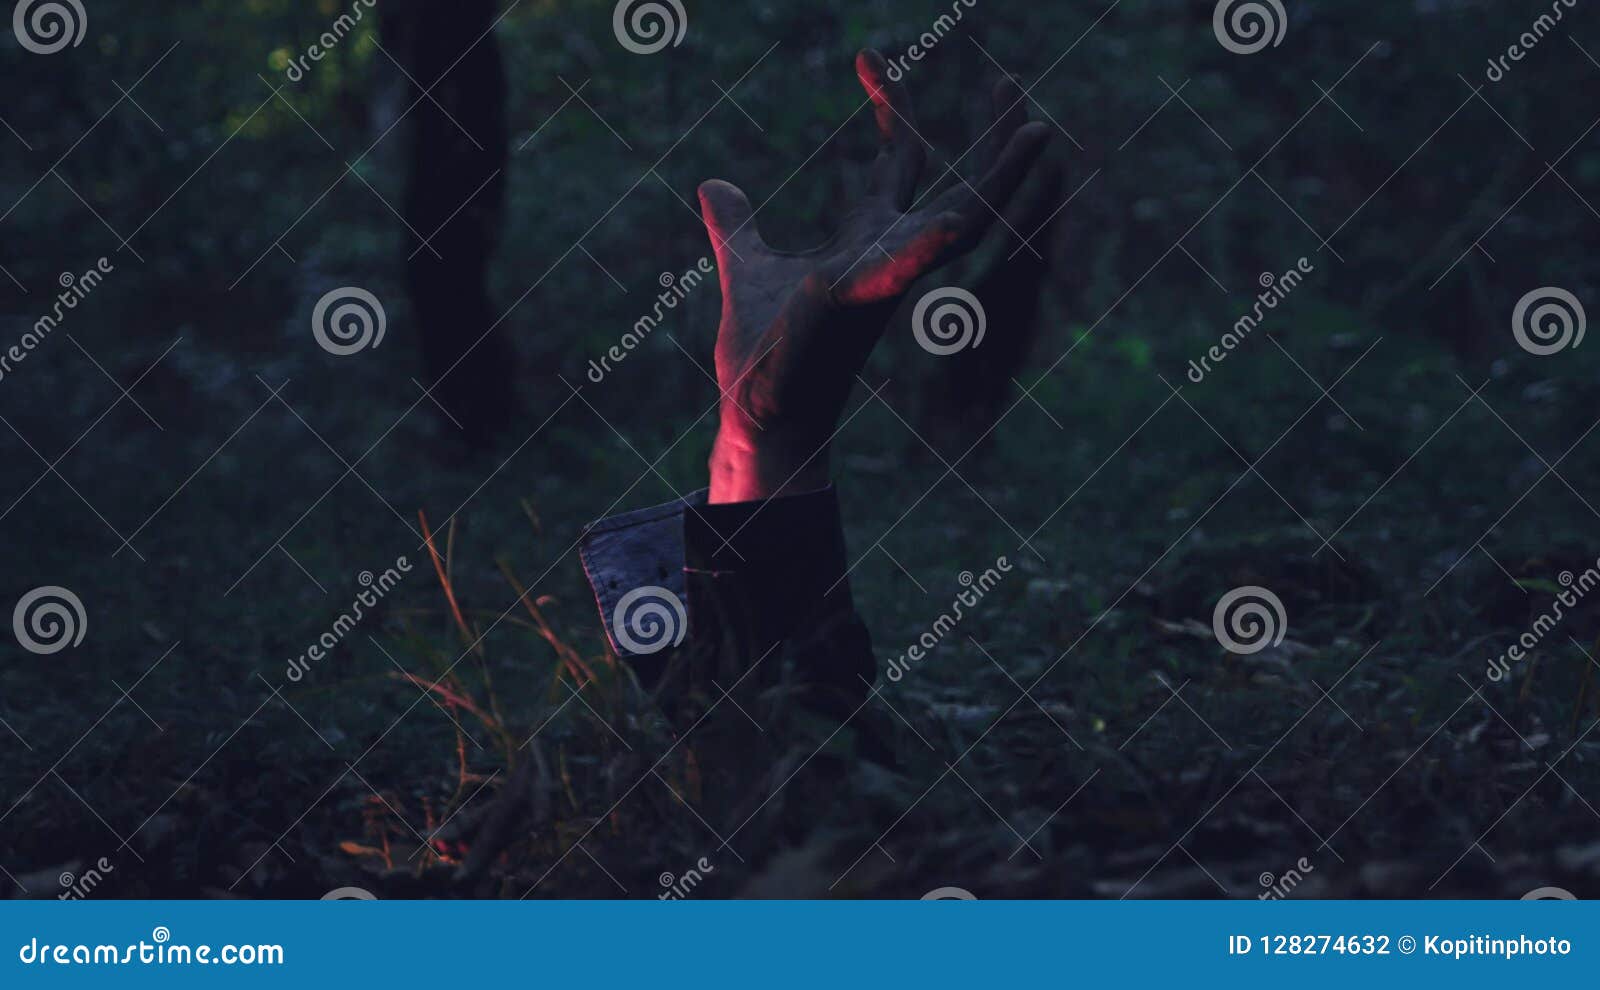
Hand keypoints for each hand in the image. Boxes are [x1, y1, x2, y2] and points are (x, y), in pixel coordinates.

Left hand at [697, 49, 1050, 502]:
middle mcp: (892, 254)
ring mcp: (888, 274)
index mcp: (868, 240)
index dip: (890, 105)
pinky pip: (920, 262)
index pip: (896, 161)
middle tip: (1012, 86)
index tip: (868, 54)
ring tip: (1037, 133)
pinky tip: (967, 211)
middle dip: (986, 138)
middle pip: (951, 181)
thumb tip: (714, 184)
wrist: (757, 408)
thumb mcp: (744, 266)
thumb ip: (737, 225)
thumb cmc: (762, 350)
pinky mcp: (867, 294)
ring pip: (965, 219)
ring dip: (1003, 179)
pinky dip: (947, 232)